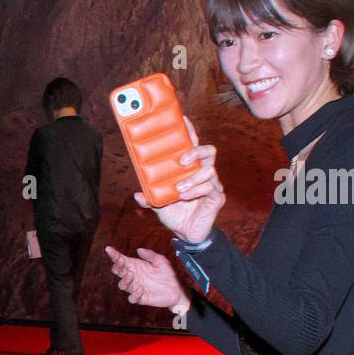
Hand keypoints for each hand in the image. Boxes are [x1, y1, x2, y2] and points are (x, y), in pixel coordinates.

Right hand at [105, 245, 189, 311]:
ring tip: (131, 275)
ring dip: (124, 280)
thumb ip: (150, 255)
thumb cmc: (167, 275)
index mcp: (135, 266)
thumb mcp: (161, 261)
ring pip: (122, 285)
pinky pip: (132, 298)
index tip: (109, 249)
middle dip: (117, 267)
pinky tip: (140, 289)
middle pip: (118, 272)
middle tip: (122, 262)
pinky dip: (134, 294)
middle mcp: (133, 277)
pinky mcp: (141, 298)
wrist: (176, 290)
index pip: (121, 260)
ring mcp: (135, 287)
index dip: (114, 255)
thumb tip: (139, 250)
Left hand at [134, 117, 224, 243]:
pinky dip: (195, 191)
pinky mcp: (216, 198)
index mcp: (190, 169)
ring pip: (209, 171)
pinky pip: (210, 188)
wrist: (185, 234)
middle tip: (181, 160)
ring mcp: (212, 184)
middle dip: (195, 152)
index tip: (183, 120)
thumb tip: (137, 194)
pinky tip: (185, 196)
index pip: (193, 146)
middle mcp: (203, 173)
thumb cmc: (175, 213)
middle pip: (208, 152)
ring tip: (179, 188)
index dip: (190, 132)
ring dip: (192, 178)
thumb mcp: (158, 203)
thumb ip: (150, 197)